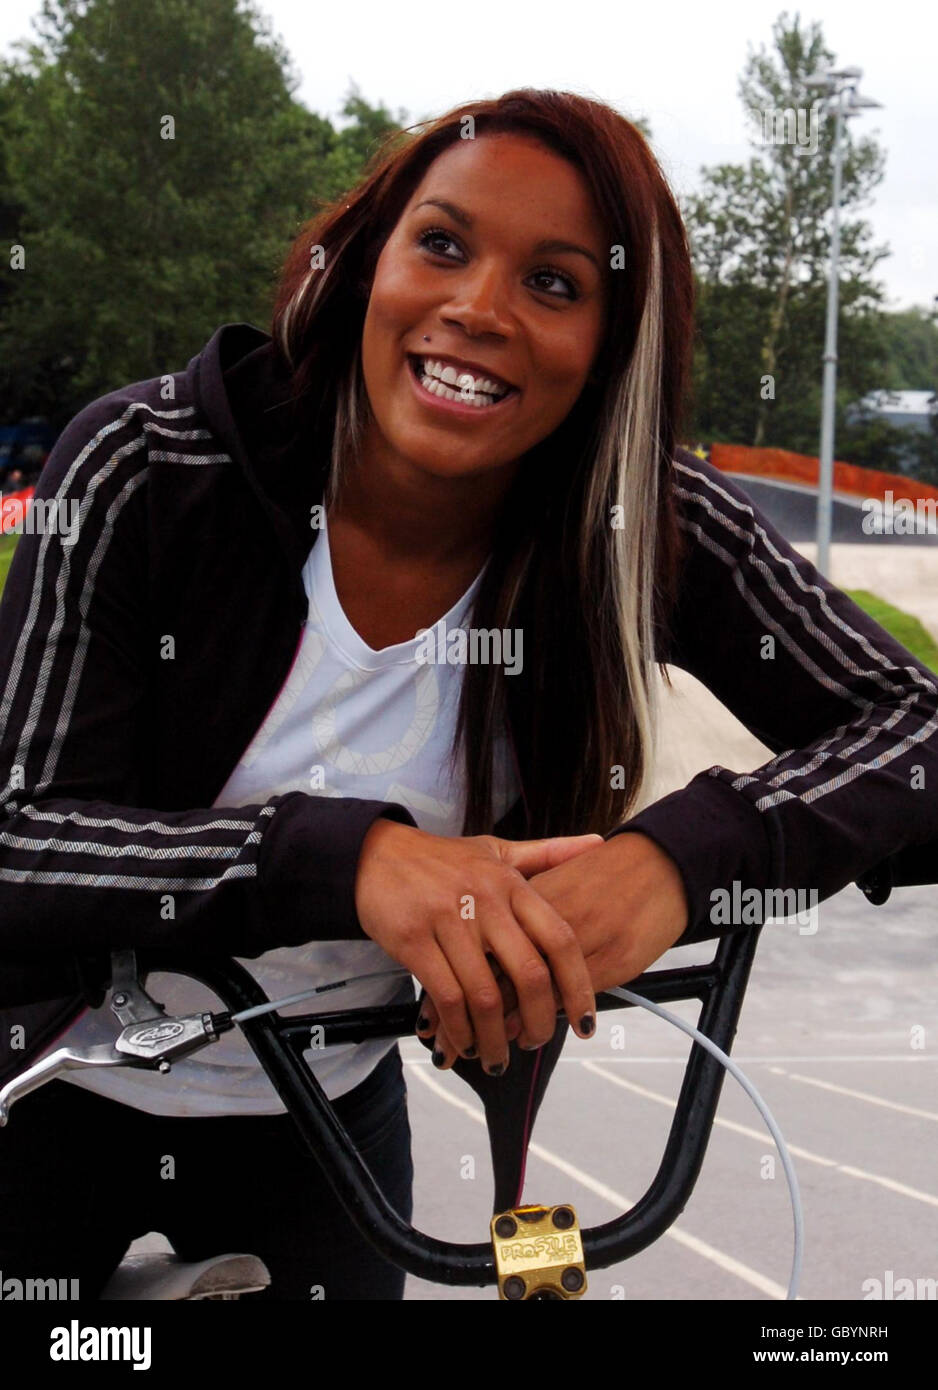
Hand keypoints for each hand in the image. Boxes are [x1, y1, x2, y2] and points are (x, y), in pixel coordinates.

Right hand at [420, 831, 688, 1055]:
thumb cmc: (441, 859)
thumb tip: (598, 843)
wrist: (375, 854)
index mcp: (511, 883)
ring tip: (497, 1057)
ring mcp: (448, 920)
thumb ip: (548, 853)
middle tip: (536, 1043)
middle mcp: (485, 901)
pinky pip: (446, 996)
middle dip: (539, 1021)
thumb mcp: (496, 850)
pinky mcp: (413, 939)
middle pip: (529, 974)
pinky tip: (464, 1041)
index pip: (559, 939)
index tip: (585, 1022)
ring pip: (485, 995)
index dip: (578, 986)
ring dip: (495, 1037)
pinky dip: (459, 1028)